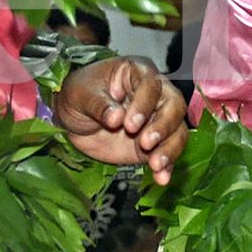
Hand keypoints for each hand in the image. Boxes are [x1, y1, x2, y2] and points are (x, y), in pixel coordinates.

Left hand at [54, 55, 190, 181]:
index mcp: (137, 73)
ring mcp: (157, 119)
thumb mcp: (82, 95)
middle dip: (163, 127)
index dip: (144, 104)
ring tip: (156, 165)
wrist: (73, 118)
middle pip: (174, 106)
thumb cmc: (79, 94)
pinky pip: (168, 153)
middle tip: (145, 143)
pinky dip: (167, 166)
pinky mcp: (154, 143)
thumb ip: (99, 105)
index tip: (129, 124)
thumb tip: (116, 118)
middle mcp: (154, 94)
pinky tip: (161, 178)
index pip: (152, 85)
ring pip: (178, 130)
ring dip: (170, 149)